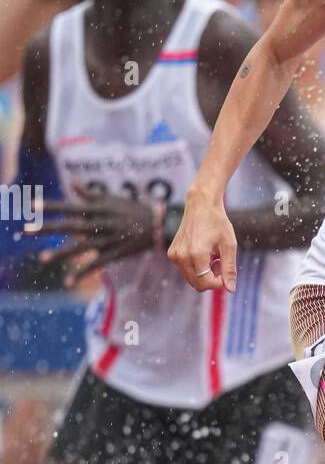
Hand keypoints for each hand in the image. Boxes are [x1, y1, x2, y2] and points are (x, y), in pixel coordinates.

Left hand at [24, 182, 155, 283]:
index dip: (51, 206)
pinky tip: (68, 282)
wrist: (157, 224)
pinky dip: (82, 273)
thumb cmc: (132, 209)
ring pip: (80, 247)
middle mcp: (100, 224)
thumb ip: (90, 194)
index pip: (70, 207)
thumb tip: (73, 182)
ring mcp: (107, 240)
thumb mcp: (112, 198)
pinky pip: (96, 264)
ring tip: (42, 258)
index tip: (32, 205)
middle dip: (48, 228)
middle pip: (70, 226)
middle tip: (27, 230)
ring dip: (61, 253)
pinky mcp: (115, 253)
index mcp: (98, 209)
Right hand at [167, 191, 236, 292]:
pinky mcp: (172, 254)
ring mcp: (174, 255)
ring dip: (204, 274)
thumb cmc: (218, 223)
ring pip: (192, 279)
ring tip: (212, 256)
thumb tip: (231, 289)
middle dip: (212, 279)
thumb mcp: (229, 245)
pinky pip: (186, 271)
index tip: (226, 271)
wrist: (200, 205)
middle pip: (198, 285)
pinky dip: (197, 268)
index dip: (219, 283)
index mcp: (196, 254)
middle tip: (219, 262)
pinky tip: (203, 253)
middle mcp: (181, 256)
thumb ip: (229, 268)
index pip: (206, 283)